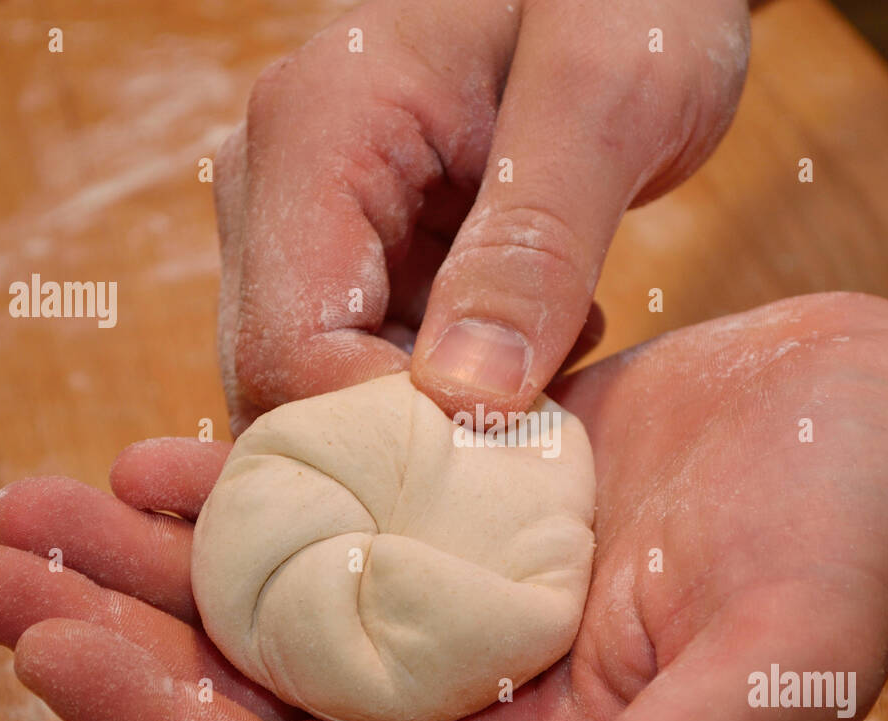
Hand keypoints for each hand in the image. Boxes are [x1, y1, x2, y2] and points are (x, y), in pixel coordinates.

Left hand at [0, 290, 887, 720]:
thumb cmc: (864, 543)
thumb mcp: (780, 664)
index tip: (58, 653)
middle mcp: (481, 703)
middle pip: (261, 701)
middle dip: (114, 645)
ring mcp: (466, 606)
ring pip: (274, 604)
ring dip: (149, 563)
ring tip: (31, 507)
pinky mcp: (470, 514)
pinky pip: (330, 510)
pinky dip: (240, 486)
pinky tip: (162, 455)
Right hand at [214, 0, 749, 432]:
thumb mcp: (607, 98)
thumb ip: (536, 240)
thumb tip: (467, 395)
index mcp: (316, 131)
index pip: (290, 352)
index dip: (391, 436)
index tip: (512, 456)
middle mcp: (279, 185)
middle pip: (287, 389)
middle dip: (410, 445)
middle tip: (541, 444)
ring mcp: (310, 225)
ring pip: (327, 393)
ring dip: (440, 423)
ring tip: (555, 373)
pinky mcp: (356, 256)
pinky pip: (372, 368)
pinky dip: (455, 395)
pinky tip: (539, 350)